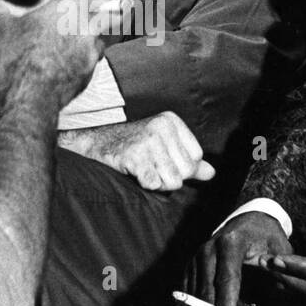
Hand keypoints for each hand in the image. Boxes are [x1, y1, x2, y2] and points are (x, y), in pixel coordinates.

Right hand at [0, 0, 136, 109]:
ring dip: (107, 31)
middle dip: (122, 5)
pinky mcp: (88, 73)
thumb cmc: (16, 57)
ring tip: (100, 29)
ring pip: (109, 36)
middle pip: (118, 12)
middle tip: (124, 1)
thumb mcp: (1, 29)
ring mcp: (90, 52)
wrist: (28, 98)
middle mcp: (87, 28)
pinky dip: (90, 54)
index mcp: (69, 8)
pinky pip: (95, 59)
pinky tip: (79, 56)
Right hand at [60, 111, 215, 191]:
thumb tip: (212, 173)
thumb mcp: (163, 145)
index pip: (196, 157)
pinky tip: (134, 173)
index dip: (180, 166)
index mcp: (171, 121)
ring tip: (142, 169)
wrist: (94, 143)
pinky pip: (154, 184)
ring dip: (157, 182)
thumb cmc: (131, 145)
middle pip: (186, 170)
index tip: (161, 159)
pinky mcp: (134, 156)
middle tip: (150, 166)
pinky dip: (145, 184)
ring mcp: (147, 141)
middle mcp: (161, 127)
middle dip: (170, 176)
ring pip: (173, 180)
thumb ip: (189, 159)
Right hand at [183, 210, 292, 305]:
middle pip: (204, 292)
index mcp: (230, 243)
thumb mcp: (280, 251)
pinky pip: (185, 304)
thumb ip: (281, 274)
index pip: (227, 275)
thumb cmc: (267, 239)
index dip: (225, 300)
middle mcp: (206, 252)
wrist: (247, 222)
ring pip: (190, 302)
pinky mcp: (188, 275)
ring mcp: (193, 264)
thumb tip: (283, 301)